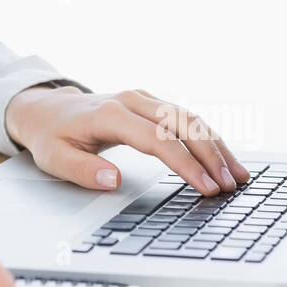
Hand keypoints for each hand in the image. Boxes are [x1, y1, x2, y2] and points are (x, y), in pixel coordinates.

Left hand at [5, 85, 250, 195]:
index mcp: (110, 114)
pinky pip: (186, 117)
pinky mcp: (152, 103)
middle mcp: (132, 100)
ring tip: (239, 176)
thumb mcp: (55, 159)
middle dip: (211, 155)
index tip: (206, 188)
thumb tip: (113, 180)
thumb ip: (82, 171)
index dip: (185, 164)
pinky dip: (208, 138)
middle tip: (231, 185)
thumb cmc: (53, 136)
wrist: (48, 108)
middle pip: (182, 123)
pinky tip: (224, 159)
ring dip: (216, 145)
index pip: (158, 139)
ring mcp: (144, 99)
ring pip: (190, 117)